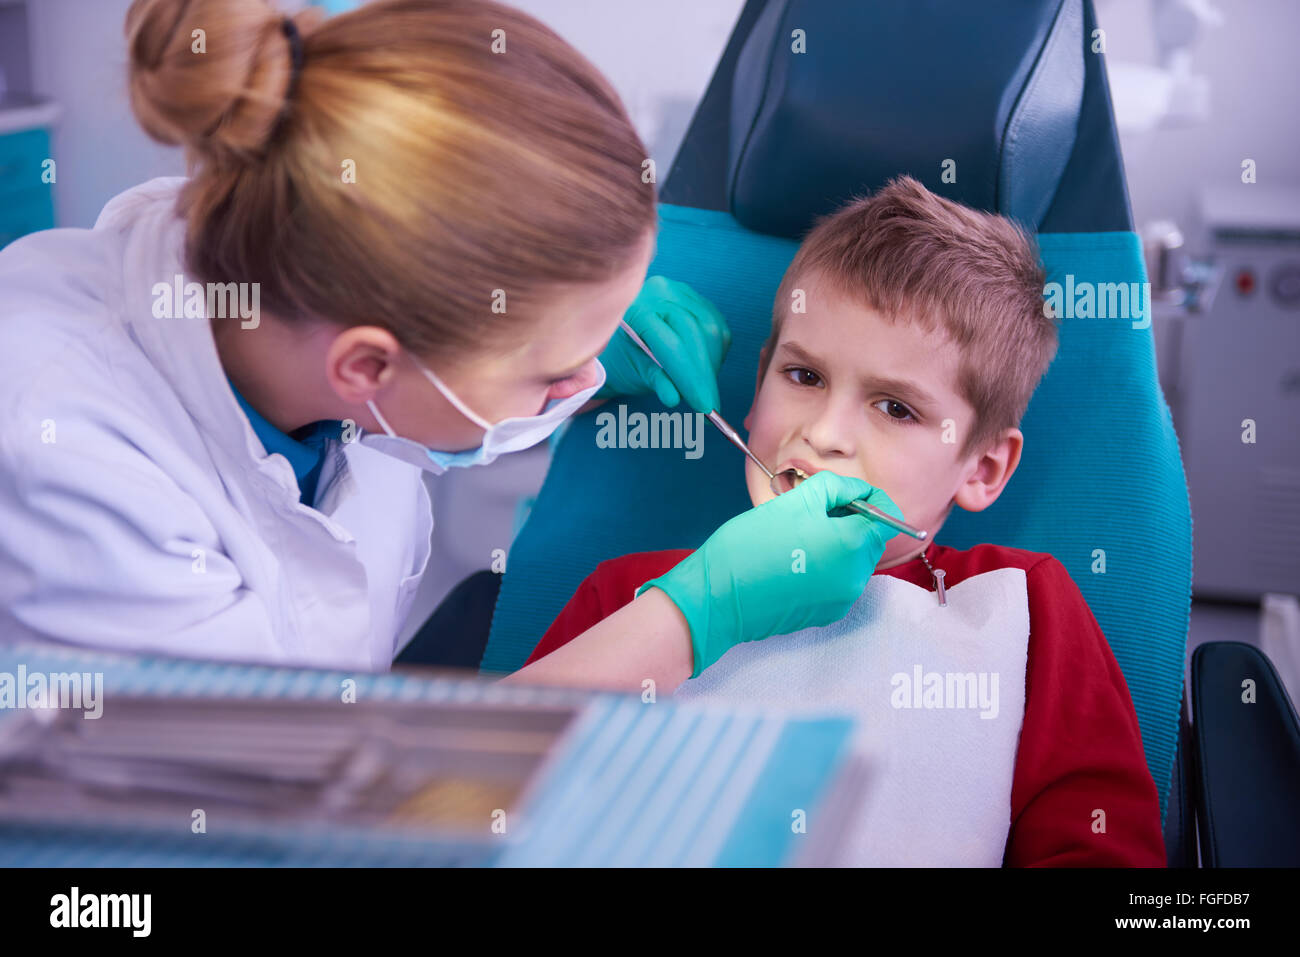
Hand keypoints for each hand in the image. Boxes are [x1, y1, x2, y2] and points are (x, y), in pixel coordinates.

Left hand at [596, 276, 730, 412]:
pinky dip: (716, 351)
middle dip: (705, 373)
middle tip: (709, 404)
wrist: (620, 340)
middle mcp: (660, 291)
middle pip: (695, 332)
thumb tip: (674, 397)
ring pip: (710, 329)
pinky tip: (705, 367)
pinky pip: (716, 326)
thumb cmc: (622, 358)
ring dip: (712, 363)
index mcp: (637, 308)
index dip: (690, 377)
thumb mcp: (634, 373)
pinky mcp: (696, 298)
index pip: (672, 344)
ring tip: (702, 387)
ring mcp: (680, 291)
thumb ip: (655, 381)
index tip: (704, 405)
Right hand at [637, 471, 903, 676]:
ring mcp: (842, 600)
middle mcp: (856, 578)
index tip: (844, 494)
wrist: (719, 596)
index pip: (888, 517)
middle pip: (871, 540)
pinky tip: (793, 562)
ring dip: (837, 544)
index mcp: (853, 545)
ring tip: (798, 537)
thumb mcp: (795, 500)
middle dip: (851, 521)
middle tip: (812, 512)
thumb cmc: (753, 543)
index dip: (870, 499)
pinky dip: (825, 568)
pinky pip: (837, 582)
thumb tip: (859, 492)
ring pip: (853, 561)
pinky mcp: (825, 615)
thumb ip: (836, 488)